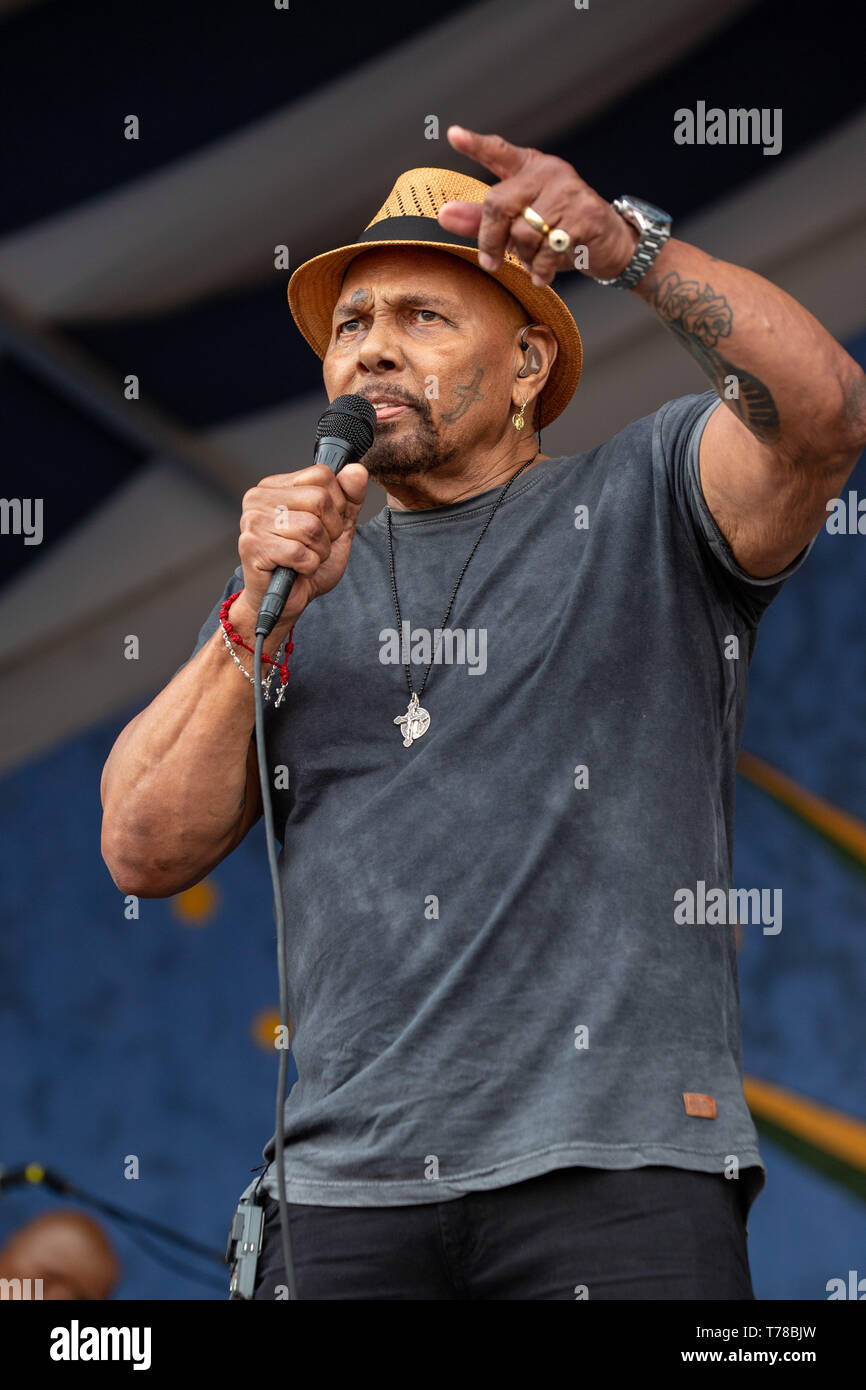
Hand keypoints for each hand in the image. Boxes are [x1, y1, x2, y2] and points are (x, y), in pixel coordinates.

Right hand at [234, 462, 368, 639]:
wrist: (284, 602)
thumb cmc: (305, 564)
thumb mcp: (338, 527)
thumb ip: (350, 498)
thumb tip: (356, 470)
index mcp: (276, 486)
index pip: (322, 475)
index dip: (337, 504)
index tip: (325, 525)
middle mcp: (259, 497)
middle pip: (319, 498)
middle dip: (330, 530)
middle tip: (314, 546)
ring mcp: (252, 520)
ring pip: (311, 527)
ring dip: (319, 551)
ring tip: (304, 559)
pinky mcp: (252, 546)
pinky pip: (300, 552)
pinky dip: (308, 566)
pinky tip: (296, 569)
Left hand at [438, 125, 638, 286]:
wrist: (611, 245)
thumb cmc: (560, 233)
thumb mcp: (519, 225)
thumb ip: (482, 220)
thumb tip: (444, 215)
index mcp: (530, 167)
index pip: (498, 152)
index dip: (475, 145)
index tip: (452, 134)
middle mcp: (549, 172)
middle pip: (499, 203)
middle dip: (490, 239)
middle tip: (490, 263)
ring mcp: (569, 191)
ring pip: (523, 232)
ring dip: (523, 257)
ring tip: (533, 262)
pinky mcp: (585, 215)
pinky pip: (547, 249)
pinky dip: (541, 269)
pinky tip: (542, 275)